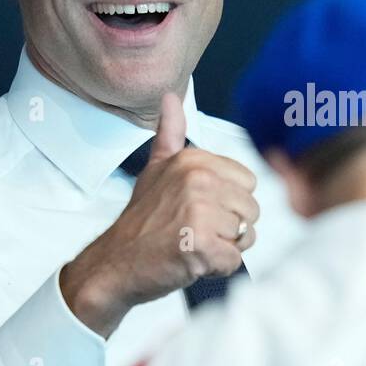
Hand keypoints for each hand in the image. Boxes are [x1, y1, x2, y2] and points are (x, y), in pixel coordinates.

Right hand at [59, 92, 258, 336]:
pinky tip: (192, 260)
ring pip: (245, 236)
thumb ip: (171, 134)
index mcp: (194, 160)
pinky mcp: (201, 246)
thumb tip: (171, 97)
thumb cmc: (141, 221)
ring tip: (193, 244)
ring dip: (224, 248)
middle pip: (250, 210)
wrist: (115, 264)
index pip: (248, 182)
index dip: (228, 202)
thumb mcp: (155, 169)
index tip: (200, 209)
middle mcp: (198, 181)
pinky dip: (217, 268)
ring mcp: (199, 213)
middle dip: (228, 227)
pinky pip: (234, 260)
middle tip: (195, 230)